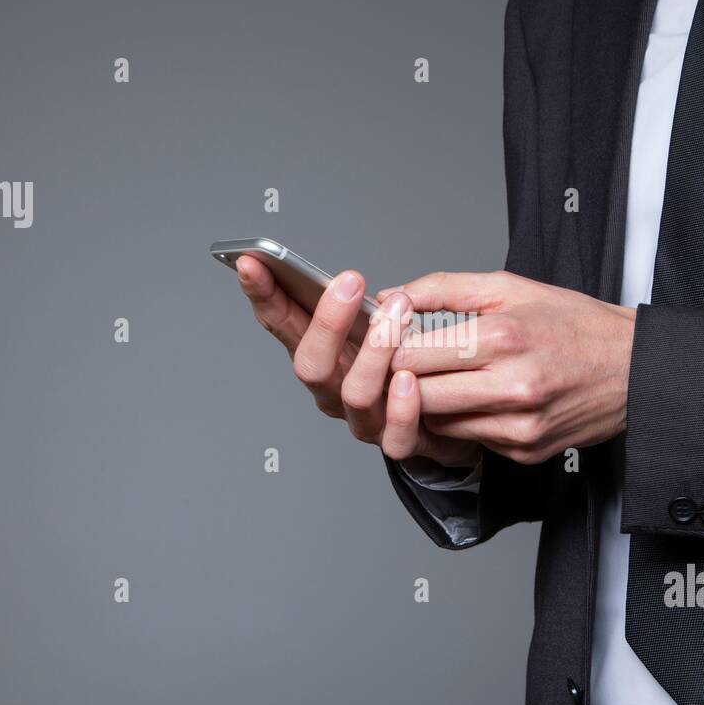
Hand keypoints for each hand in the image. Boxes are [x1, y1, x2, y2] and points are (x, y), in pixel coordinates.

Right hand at [235, 255, 479, 466]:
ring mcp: (364, 421)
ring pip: (354, 394)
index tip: (251, 261)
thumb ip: (364, 303)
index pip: (281, 324)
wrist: (452, 414)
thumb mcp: (382, 321)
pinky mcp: (401, 443)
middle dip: (327, 321)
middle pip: (311, 365)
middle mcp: (334, 391)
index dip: (263, 295)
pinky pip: (396, 436)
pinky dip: (401, 408)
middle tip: (350, 281)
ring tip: (399, 312)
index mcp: (322, 356)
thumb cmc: (410, 359)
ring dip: (375, 350)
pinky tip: (408, 379)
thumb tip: (349, 281)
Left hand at [384, 271, 635, 464]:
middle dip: (402, 380)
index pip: (414, 355)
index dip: (389, 349)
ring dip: (429, 403)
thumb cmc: (575, 324)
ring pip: (439, 423)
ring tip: (440, 378)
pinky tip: (478, 398)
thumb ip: (444, 289)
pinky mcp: (525, 451)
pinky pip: (470, 438)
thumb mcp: (511, 287)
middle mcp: (511, 387)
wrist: (635, 369)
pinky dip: (464, 420)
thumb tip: (392, 296)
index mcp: (504, 338)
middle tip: (401, 364)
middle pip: (420, 395)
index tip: (386, 342)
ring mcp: (519, 426)